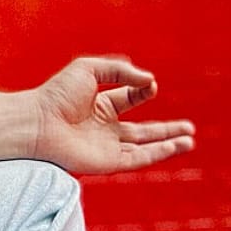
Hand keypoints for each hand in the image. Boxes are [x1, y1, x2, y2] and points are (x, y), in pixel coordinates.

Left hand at [30, 57, 195, 173]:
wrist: (39, 122)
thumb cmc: (57, 93)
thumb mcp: (89, 69)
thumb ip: (121, 70)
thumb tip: (149, 80)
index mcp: (100, 104)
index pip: (130, 98)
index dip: (142, 89)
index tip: (149, 84)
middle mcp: (106, 126)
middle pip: (143, 129)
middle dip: (166, 128)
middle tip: (188, 126)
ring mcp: (108, 145)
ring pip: (145, 146)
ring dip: (169, 143)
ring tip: (190, 138)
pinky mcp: (109, 161)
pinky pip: (139, 159)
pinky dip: (159, 153)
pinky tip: (176, 147)